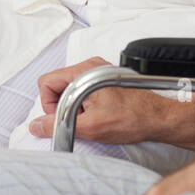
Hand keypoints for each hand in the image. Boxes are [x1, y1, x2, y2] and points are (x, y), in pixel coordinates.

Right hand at [30, 59, 166, 144]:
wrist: (158, 118)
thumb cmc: (132, 118)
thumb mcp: (90, 127)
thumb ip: (58, 125)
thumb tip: (36, 125)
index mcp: (84, 71)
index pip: (47, 82)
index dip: (48, 104)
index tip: (60, 118)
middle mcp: (90, 67)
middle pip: (57, 85)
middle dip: (61, 106)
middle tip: (78, 120)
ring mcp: (98, 73)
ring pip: (69, 90)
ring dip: (74, 107)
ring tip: (91, 118)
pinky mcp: (104, 81)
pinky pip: (82, 92)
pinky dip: (84, 105)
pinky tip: (98, 115)